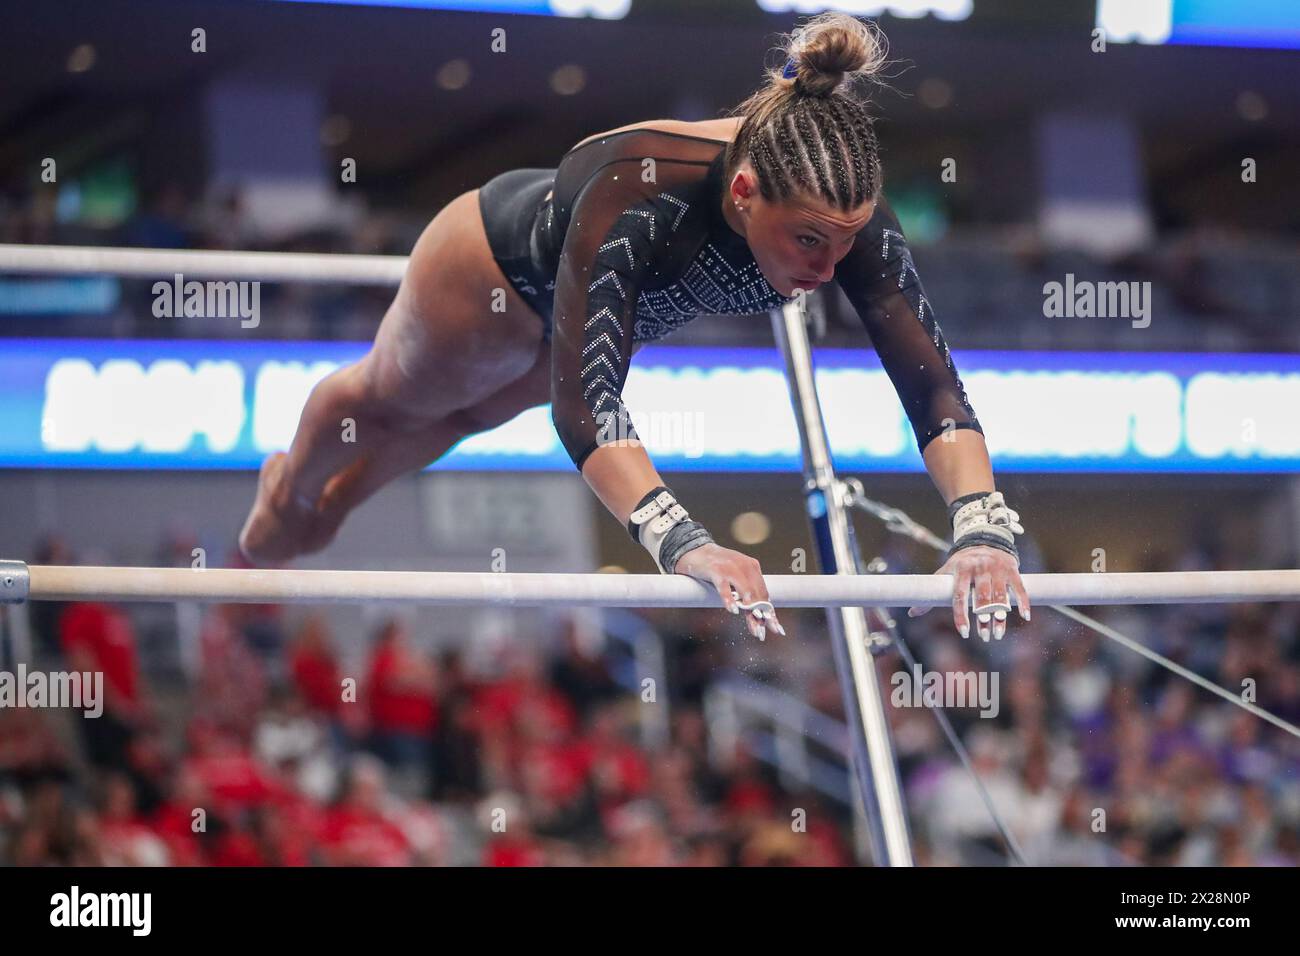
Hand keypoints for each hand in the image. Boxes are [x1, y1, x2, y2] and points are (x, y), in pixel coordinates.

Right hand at [674, 542, 786, 640]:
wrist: (696, 550)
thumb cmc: (717, 568)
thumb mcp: (735, 577)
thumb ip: (746, 591)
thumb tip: (758, 614)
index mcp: (753, 568)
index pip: (764, 594)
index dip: (770, 613)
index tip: (776, 629)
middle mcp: (745, 567)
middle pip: (757, 595)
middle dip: (762, 617)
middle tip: (762, 635)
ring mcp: (731, 568)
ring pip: (746, 592)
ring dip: (751, 612)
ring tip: (755, 629)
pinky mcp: (716, 571)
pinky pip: (724, 587)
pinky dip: (729, 599)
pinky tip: (733, 610)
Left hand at [906, 545, 1029, 640]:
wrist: (984, 541)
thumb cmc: (961, 564)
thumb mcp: (946, 573)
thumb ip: (932, 594)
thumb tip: (912, 612)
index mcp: (961, 570)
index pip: (960, 596)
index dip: (961, 615)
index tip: (964, 633)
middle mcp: (980, 568)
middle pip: (982, 597)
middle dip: (983, 618)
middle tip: (984, 637)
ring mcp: (997, 568)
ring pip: (1000, 596)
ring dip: (1000, 617)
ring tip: (997, 633)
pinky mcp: (1011, 570)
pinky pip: (1019, 588)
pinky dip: (1023, 603)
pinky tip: (1024, 617)